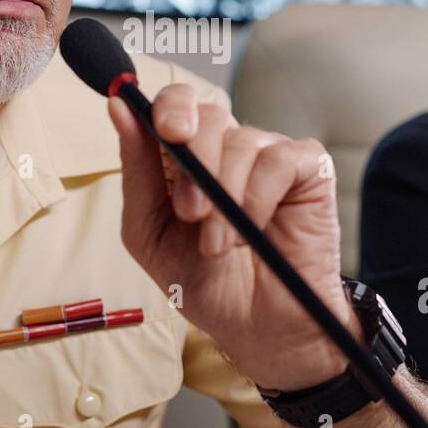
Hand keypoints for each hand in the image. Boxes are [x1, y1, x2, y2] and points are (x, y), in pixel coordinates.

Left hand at [108, 83, 363, 390]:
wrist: (254, 326)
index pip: (177, 101)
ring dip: (224, 197)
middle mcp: (228, 146)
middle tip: (190, 215)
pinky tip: (254, 231)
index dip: (169, 106)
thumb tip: (118, 106)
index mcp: (187, 155)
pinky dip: (259, 198)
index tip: (166, 131)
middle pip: (210, 115)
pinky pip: (280, 159)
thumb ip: (136, 169)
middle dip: (194, 165)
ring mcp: (269, 154)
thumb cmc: (202, 280)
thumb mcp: (149, 230)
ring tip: (219, 244)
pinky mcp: (308, 168)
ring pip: (242, 140)